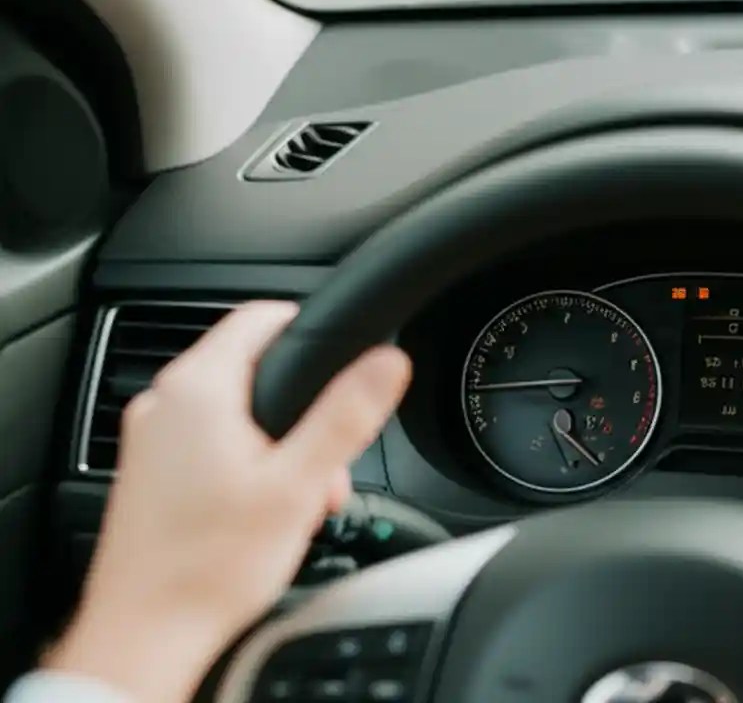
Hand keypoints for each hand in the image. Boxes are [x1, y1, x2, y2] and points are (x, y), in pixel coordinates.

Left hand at [44, 302, 411, 702]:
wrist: (147, 634)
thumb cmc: (209, 566)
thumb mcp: (298, 484)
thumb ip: (345, 414)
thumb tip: (387, 361)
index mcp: (197, 388)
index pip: (263, 315)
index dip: (314, 331)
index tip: (346, 362)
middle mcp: (163, 403)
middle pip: (255, 369)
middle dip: (304, 410)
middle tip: (324, 466)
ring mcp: (150, 438)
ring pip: (235, 410)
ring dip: (279, 443)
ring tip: (297, 499)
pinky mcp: (149, 471)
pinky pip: (209, 442)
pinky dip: (246, 463)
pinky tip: (263, 511)